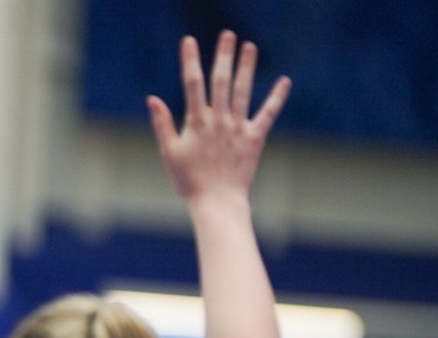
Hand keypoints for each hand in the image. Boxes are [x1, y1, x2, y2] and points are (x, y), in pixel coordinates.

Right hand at [146, 31, 288, 205]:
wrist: (217, 201)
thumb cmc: (189, 181)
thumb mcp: (169, 152)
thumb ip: (162, 123)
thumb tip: (152, 99)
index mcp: (196, 122)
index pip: (192, 84)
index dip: (190, 60)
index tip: (189, 41)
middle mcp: (219, 120)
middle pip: (221, 81)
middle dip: (223, 56)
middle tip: (227, 35)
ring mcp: (238, 127)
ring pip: (243, 91)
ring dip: (247, 67)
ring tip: (250, 46)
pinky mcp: (255, 137)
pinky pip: (268, 114)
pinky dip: (277, 97)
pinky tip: (285, 81)